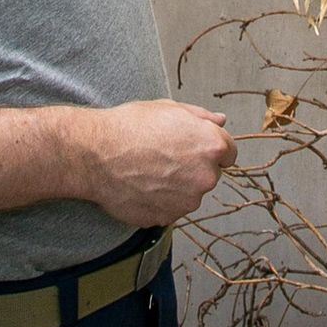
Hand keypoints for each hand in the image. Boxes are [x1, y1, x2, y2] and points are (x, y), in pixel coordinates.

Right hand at [83, 99, 236, 226]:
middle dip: (193, 167)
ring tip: (149, 170)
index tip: (192, 146)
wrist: (98, 154)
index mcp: (212, 146)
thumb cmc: (132, 126)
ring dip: (177, 186)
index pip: (229, 153)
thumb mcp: (170, 108)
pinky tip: (141, 185)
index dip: (209, 147)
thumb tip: (220, 121)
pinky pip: (170, 209)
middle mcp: (205, 177)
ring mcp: (186, 202)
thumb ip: (201, 117)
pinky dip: (160, 200)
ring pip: (189, 194)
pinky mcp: (167, 218)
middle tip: (165, 156)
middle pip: (209, 175)